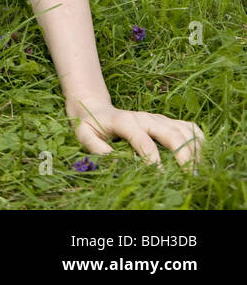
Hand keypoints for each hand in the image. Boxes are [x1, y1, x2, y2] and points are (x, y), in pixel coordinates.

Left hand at [66, 96, 203, 169]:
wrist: (96, 108)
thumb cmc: (90, 124)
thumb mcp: (83, 134)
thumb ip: (94, 146)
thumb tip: (111, 161)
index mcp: (124, 121)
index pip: (143, 141)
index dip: (153, 160)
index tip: (160, 176)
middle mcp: (145, 117)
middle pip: (171, 134)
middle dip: (183, 155)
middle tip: (188, 176)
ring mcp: (158, 118)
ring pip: (184, 130)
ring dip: (194, 149)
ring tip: (197, 170)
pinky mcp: (166, 121)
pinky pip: (189, 127)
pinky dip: (199, 140)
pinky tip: (201, 155)